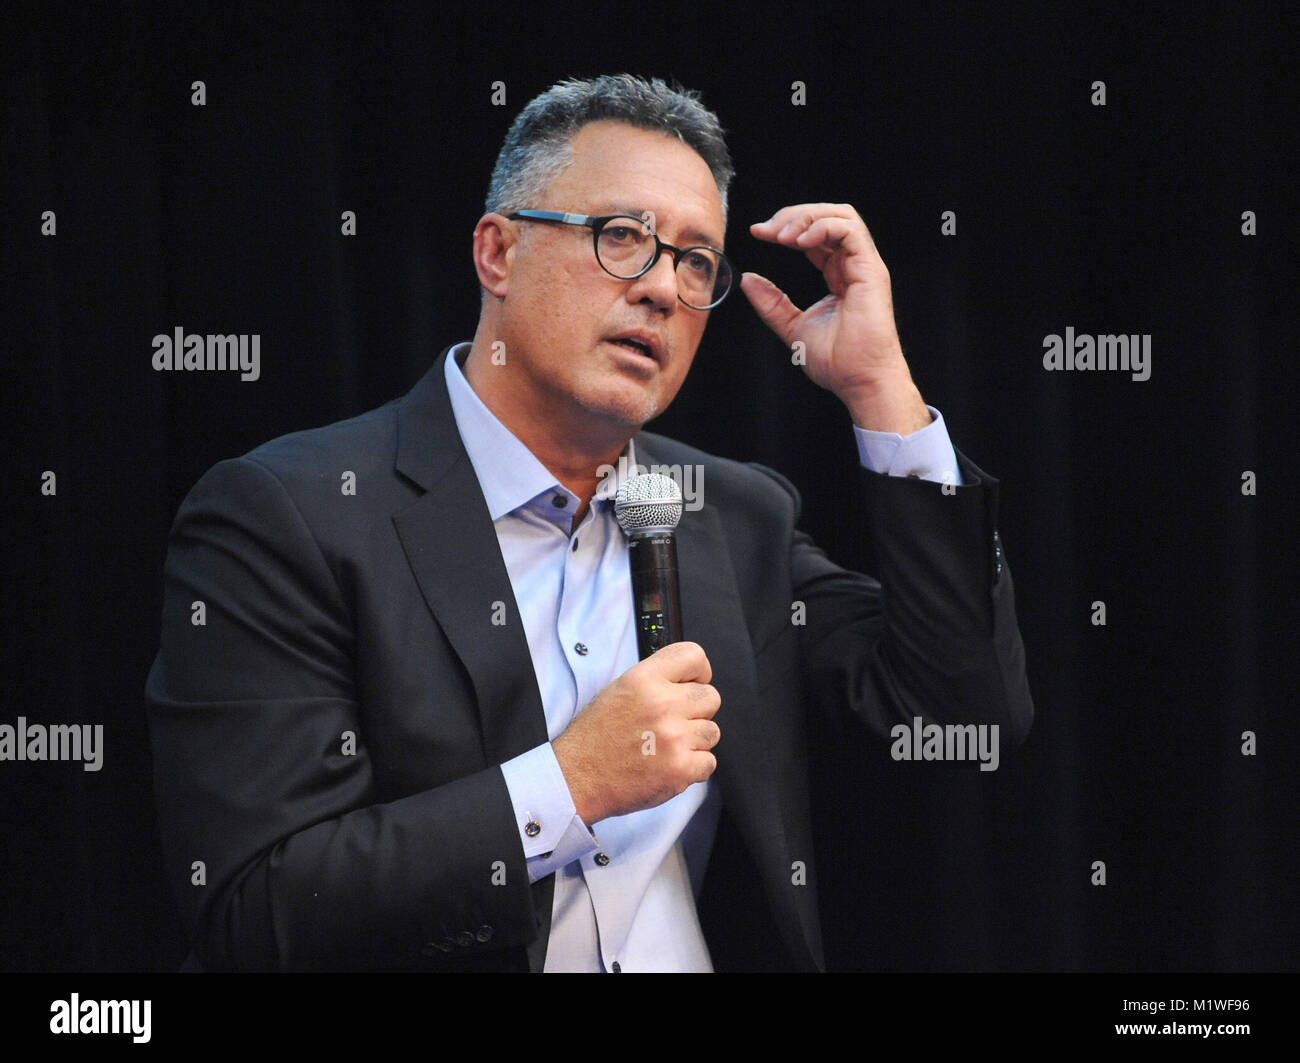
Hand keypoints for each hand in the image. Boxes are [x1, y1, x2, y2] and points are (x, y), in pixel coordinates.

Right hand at [552, 641, 720, 825]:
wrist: (577, 778)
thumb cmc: (595, 737)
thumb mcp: (619, 690)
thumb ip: (655, 680)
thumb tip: (688, 679)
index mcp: (644, 679)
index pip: (694, 656)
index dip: (699, 671)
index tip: (693, 684)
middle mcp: (661, 704)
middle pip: (711, 697)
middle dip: (697, 710)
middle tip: (675, 722)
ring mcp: (673, 737)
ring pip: (712, 731)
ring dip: (695, 741)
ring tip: (668, 746)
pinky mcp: (680, 768)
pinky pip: (709, 762)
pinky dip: (693, 767)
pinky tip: (669, 765)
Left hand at [743, 203, 930, 434]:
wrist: (859, 380)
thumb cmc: (837, 362)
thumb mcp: (792, 327)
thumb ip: (771, 303)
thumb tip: (748, 279)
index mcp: (839, 276)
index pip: (815, 237)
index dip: (786, 228)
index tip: (758, 233)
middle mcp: (854, 266)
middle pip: (827, 218)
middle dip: (793, 216)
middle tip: (766, 230)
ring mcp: (865, 266)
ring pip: (841, 216)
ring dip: (806, 217)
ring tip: (782, 235)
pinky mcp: (871, 270)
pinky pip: (850, 230)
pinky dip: (821, 227)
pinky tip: (799, 241)